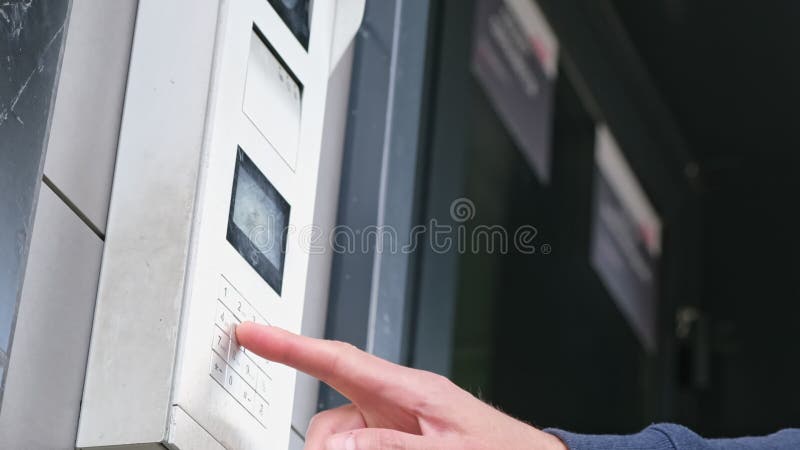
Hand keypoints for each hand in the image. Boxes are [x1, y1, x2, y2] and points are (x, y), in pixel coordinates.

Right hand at [236, 323, 566, 449]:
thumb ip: (391, 445)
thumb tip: (338, 442)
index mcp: (410, 389)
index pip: (338, 358)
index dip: (290, 344)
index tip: (251, 332)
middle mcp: (398, 400)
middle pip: (331, 413)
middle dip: (323, 444)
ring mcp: (398, 421)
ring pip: (341, 436)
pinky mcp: (400, 438)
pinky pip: (359, 443)